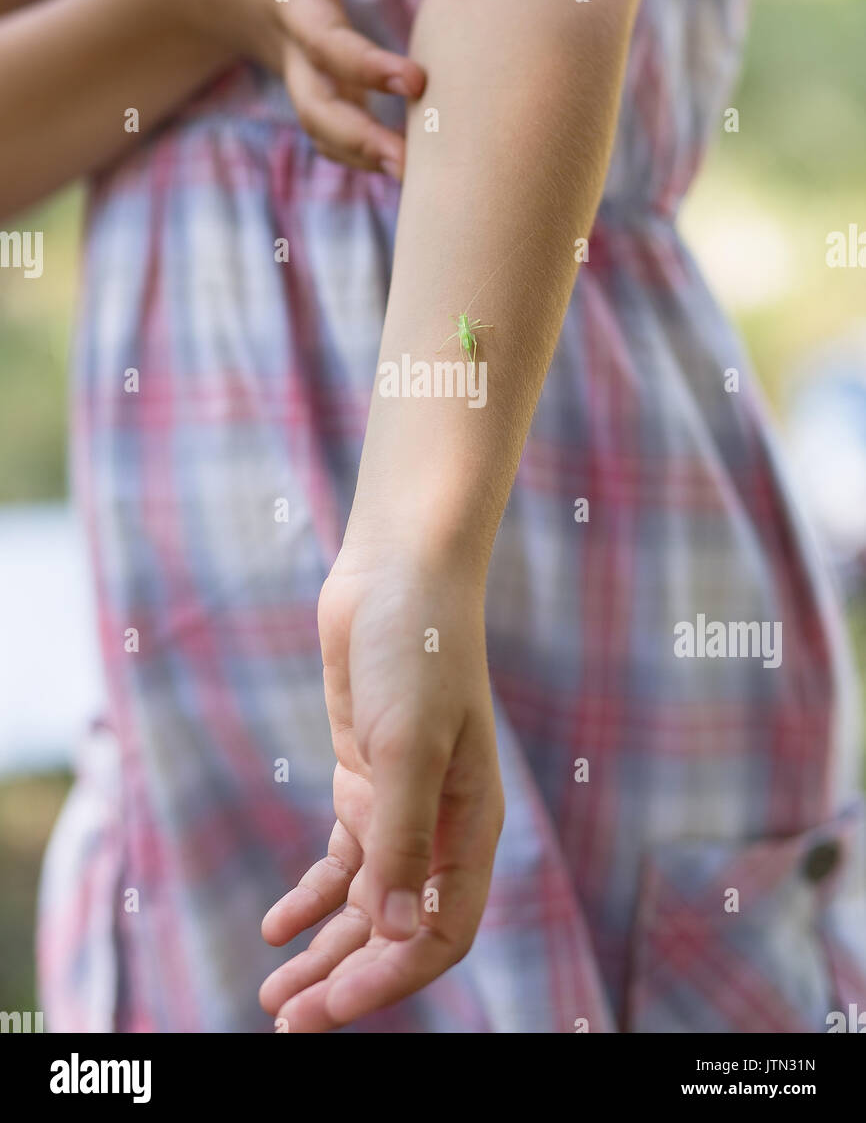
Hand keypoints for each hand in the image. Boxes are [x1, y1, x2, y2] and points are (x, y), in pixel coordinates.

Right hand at [161, 0, 442, 175]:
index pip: (322, 36)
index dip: (363, 64)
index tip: (414, 81)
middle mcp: (290, 45)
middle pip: (315, 105)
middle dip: (358, 137)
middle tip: (408, 162)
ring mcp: (298, 76)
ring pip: (323, 129)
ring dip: (364, 158)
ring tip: (417, 180)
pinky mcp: (313, 91)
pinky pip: (333, 134)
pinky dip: (361, 156)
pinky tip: (408, 171)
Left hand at [259, 545, 503, 1031]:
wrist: (397, 575)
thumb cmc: (417, 651)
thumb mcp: (406, 746)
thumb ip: (401, 838)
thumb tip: (397, 932)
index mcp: (472, 827)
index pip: (441, 932)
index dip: (389, 978)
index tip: (329, 1007)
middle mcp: (441, 826)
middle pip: (398, 930)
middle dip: (346, 979)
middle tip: (287, 1021)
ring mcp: (400, 803)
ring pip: (366, 901)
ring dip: (324, 949)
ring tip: (274, 991)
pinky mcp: (365, 778)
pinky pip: (343, 858)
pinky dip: (312, 896)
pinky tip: (277, 924)